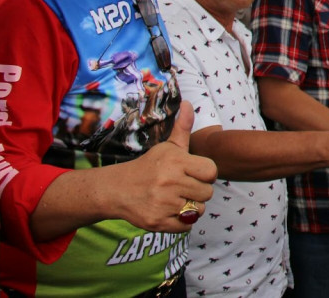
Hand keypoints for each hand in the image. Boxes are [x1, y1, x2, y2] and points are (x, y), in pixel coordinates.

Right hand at [112, 101, 216, 231]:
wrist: (117, 189)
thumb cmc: (149, 166)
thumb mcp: (166, 146)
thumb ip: (182, 128)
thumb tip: (187, 103)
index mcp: (176, 162)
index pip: (211, 172)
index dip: (205, 173)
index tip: (193, 173)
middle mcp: (170, 182)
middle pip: (207, 193)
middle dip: (198, 190)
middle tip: (183, 187)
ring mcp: (163, 204)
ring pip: (198, 210)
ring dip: (191, 207)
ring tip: (177, 198)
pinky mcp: (157, 222)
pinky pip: (186, 225)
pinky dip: (182, 221)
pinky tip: (171, 211)